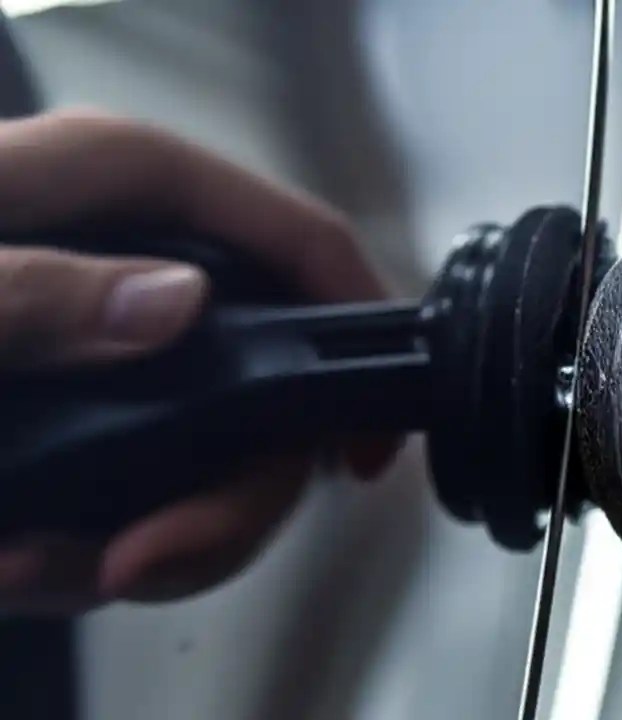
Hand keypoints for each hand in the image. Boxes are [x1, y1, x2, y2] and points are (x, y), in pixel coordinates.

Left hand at [0, 109, 398, 612]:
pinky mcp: (81, 399)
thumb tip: (171, 305)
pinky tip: (30, 557)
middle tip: (150, 558)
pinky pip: (144, 478)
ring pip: (211, 447)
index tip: (362, 444)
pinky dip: (97, 541)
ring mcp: (104, 334)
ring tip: (48, 567)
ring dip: (149, 534)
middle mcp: (126, 257)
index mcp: (114, 186)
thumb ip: (34, 289)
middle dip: (227, 493)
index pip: (296, 242)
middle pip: (266, 378)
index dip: (351, 338)